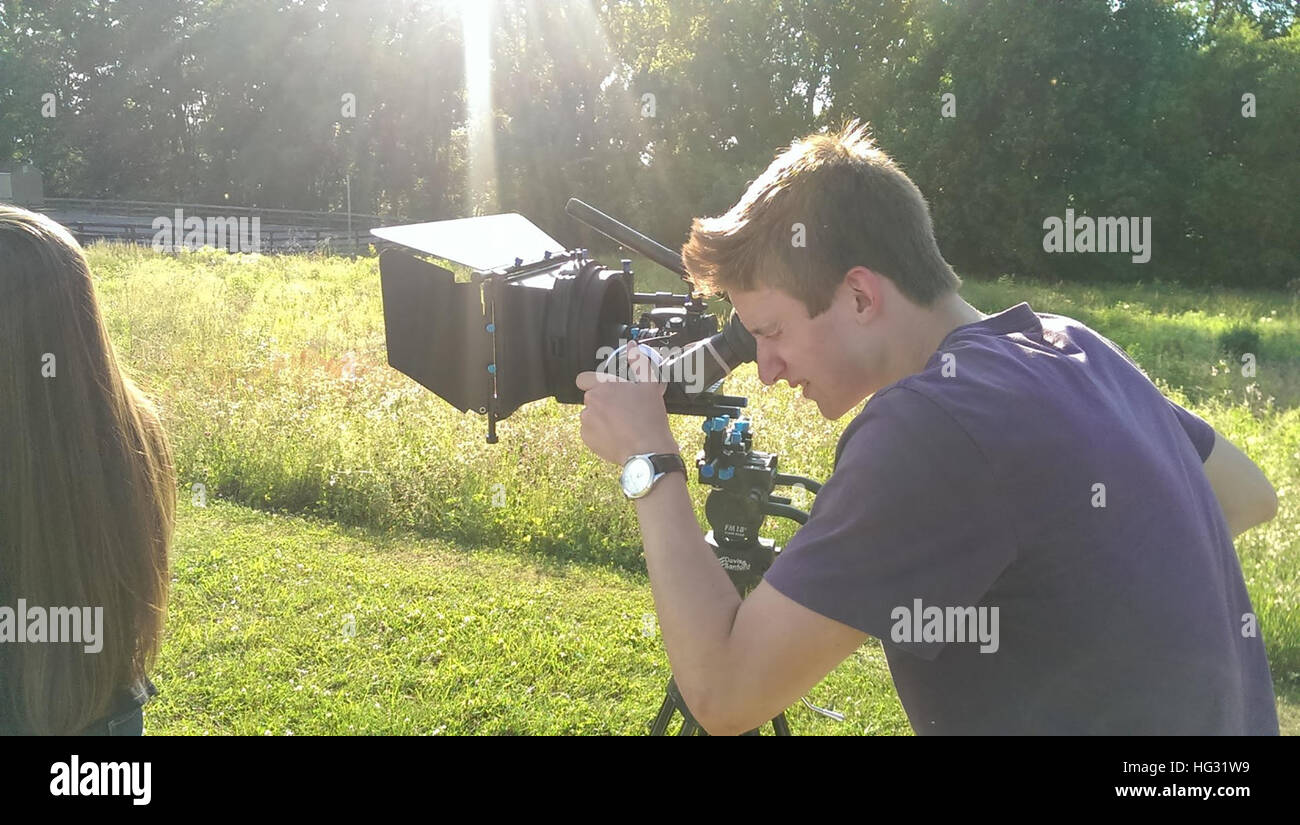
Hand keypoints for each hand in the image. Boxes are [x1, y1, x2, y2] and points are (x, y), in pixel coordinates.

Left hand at [575, 344, 677, 464]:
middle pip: (591, 398)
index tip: (605, 390)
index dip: (593, 382)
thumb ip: (639, 362)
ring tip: (621, 425)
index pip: (583, 379)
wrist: (647, 451)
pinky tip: (617, 435)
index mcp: (603, 387)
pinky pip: (590, 431)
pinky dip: (600, 433)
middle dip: (603, 402)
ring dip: (600, 417)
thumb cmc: (649, 418)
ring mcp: (587, 422)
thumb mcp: (649, 385)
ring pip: (590, 415)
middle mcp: (591, 403)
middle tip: (622, 410)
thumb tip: (633, 348)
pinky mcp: (587, 439)